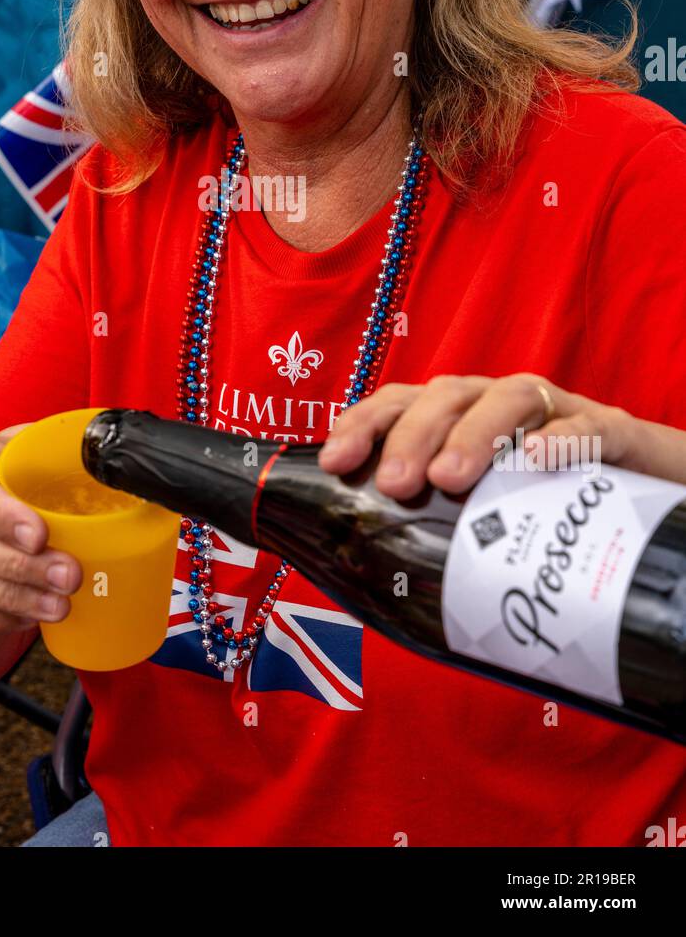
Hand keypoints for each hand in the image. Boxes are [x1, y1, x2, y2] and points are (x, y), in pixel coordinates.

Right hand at [0, 427, 82, 638]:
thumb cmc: (20, 461)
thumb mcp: (35, 440)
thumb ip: (61, 445)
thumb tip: (107, 455)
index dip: (1, 517)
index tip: (40, 536)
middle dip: (23, 568)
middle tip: (69, 577)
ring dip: (14, 600)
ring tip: (59, 606)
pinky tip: (30, 618)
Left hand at [317, 374, 638, 497]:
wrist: (640, 489)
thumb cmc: (541, 500)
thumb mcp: (482, 508)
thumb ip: (434, 526)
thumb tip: (373, 579)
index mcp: (457, 414)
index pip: (399, 402)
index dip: (363, 424)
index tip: (334, 462)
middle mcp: (496, 401)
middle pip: (446, 396)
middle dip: (413, 435)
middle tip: (394, 485)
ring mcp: (553, 410)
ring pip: (508, 397)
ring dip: (473, 432)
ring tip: (450, 478)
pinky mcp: (607, 429)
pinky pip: (585, 425)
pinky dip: (560, 438)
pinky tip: (537, 460)